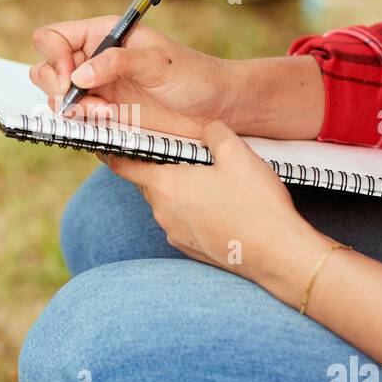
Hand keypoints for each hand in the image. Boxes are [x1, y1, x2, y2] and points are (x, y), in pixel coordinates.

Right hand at [30, 16, 232, 138]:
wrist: (216, 108)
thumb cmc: (194, 75)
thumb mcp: (158, 63)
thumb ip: (118, 62)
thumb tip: (78, 74)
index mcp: (103, 34)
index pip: (53, 38)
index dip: (53, 58)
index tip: (70, 79)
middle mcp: (95, 60)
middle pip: (45, 70)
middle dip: (58, 89)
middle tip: (87, 102)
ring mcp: (99, 89)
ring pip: (58, 100)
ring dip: (74, 110)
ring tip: (108, 114)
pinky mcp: (107, 114)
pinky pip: (78, 121)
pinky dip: (85, 125)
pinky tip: (112, 122)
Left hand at [105, 119, 328, 303]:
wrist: (278, 253)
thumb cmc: (255, 203)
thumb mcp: (237, 153)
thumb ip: (214, 132)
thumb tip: (207, 128)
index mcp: (165, 186)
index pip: (124, 166)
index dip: (112, 152)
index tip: (103, 144)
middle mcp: (163, 212)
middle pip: (147, 183)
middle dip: (156, 167)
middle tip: (173, 153)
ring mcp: (175, 234)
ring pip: (166, 204)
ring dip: (177, 190)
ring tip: (204, 178)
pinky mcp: (191, 249)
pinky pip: (182, 223)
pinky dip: (191, 211)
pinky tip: (217, 205)